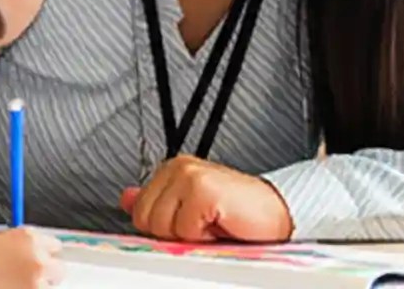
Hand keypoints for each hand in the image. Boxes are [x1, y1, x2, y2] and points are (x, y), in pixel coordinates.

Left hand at [120, 155, 292, 242]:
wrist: (276, 216)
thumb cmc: (237, 216)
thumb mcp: (188, 210)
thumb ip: (156, 201)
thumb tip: (127, 198)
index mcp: (172, 170)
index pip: (139, 211)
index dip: (164, 228)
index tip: (189, 223)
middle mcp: (178, 167)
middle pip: (146, 219)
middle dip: (174, 232)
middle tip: (203, 223)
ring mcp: (189, 175)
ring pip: (162, 226)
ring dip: (189, 235)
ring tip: (212, 222)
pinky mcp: (203, 190)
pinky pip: (184, 230)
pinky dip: (203, 236)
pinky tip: (220, 223)